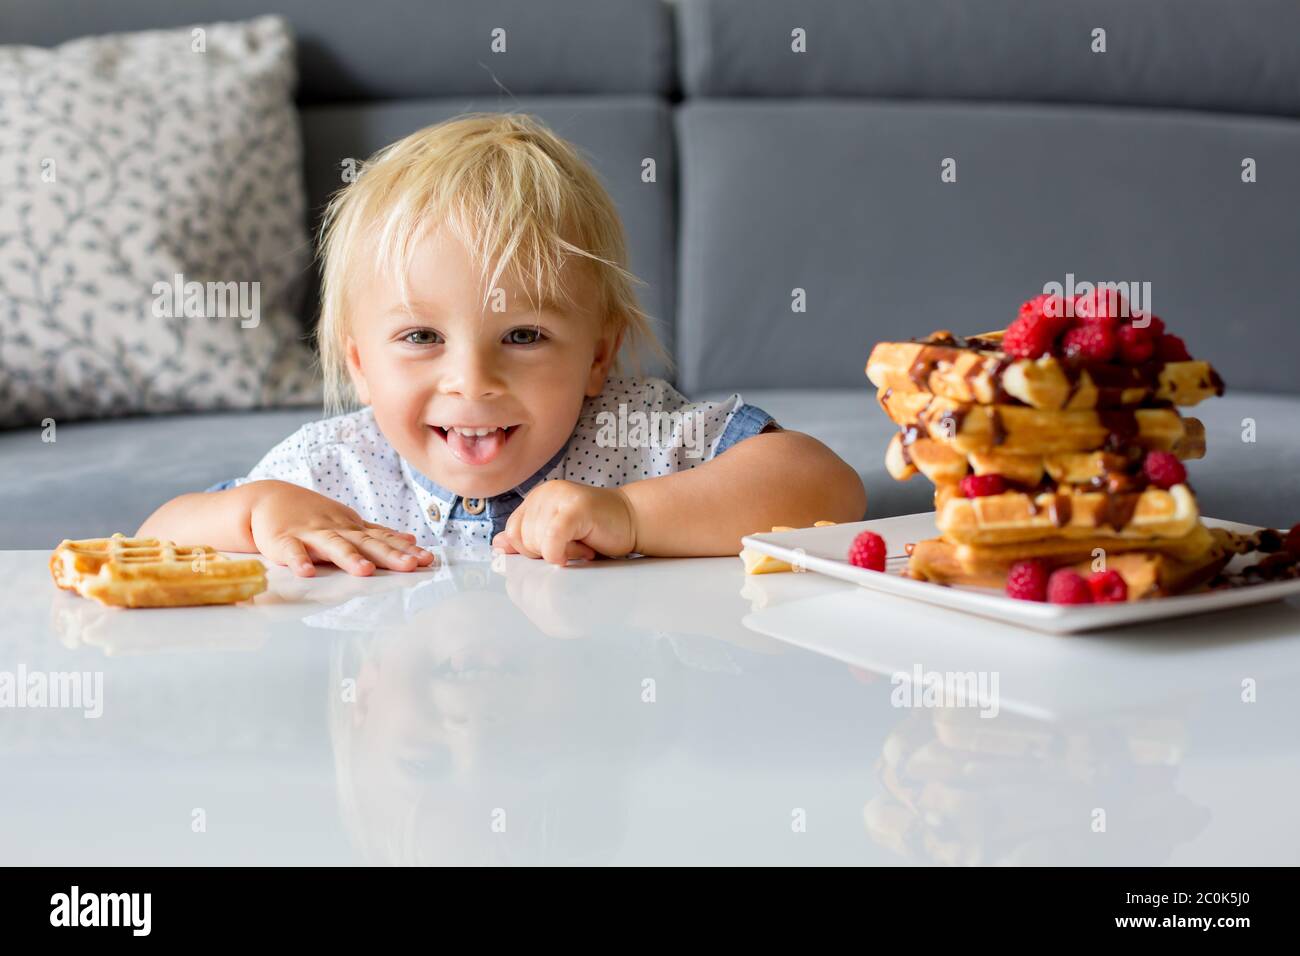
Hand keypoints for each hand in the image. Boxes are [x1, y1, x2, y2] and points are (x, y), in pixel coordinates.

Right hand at [248, 480, 434, 576]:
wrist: (268, 498)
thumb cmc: (312, 516)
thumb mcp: (347, 523)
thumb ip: (376, 533)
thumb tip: (410, 539)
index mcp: (352, 529)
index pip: (383, 539)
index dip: (405, 550)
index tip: (428, 559)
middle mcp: (336, 530)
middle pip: (366, 543)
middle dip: (390, 555)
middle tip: (411, 565)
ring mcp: (310, 534)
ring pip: (333, 546)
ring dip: (349, 558)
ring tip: (365, 571)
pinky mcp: (283, 541)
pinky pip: (292, 551)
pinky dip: (298, 561)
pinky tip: (306, 573)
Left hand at [491, 480, 636, 565]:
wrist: (633, 520)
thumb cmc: (597, 531)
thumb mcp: (555, 536)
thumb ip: (527, 538)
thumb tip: (497, 544)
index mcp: (535, 498)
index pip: (512, 533)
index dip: (533, 549)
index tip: (559, 546)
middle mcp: (544, 492)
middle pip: (522, 539)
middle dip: (548, 552)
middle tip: (576, 544)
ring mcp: (559, 497)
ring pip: (537, 543)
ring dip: (564, 553)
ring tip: (584, 543)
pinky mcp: (575, 508)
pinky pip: (552, 541)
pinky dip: (563, 554)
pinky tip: (584, 552)